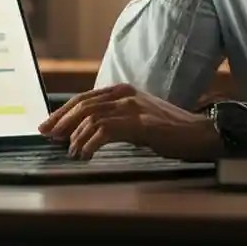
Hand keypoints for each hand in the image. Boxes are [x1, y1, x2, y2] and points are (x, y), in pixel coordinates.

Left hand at [37, 84, 223, 161]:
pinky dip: (91, 142)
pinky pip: (106, 130)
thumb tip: (85, 132)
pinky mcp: (140, 123)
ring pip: (92, 116)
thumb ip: (115, 119)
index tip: (48, 126)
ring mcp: (133, 107)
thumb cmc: (169, 131)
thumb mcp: (137, 119)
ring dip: (76, 136)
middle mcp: (125, 94)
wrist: (198, 133)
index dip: (62, 112)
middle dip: (61, 121)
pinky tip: (86, 154)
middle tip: (49, 137)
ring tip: (71, 151)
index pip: (84, 98)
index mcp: (123, 90)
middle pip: (83, 104)